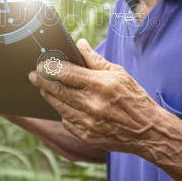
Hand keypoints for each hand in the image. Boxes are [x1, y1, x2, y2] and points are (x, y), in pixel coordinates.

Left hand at [29, 39, 163, 154]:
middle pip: (58, 90)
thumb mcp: (119, 73)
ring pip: (59, 107)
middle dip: (43, 81)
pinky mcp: (87, 136)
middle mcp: (92, 104)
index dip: (50, 67)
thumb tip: (80, 44)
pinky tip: (63, 106)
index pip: (66, 73)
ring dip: (49, 96)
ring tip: (45, 88)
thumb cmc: (134, 98)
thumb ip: (95, 60)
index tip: (40, 64)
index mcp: (100, 85)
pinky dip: (63, 112)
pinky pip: (67, 121)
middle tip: (33, 75)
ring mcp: (88, 122)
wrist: (148, 131)